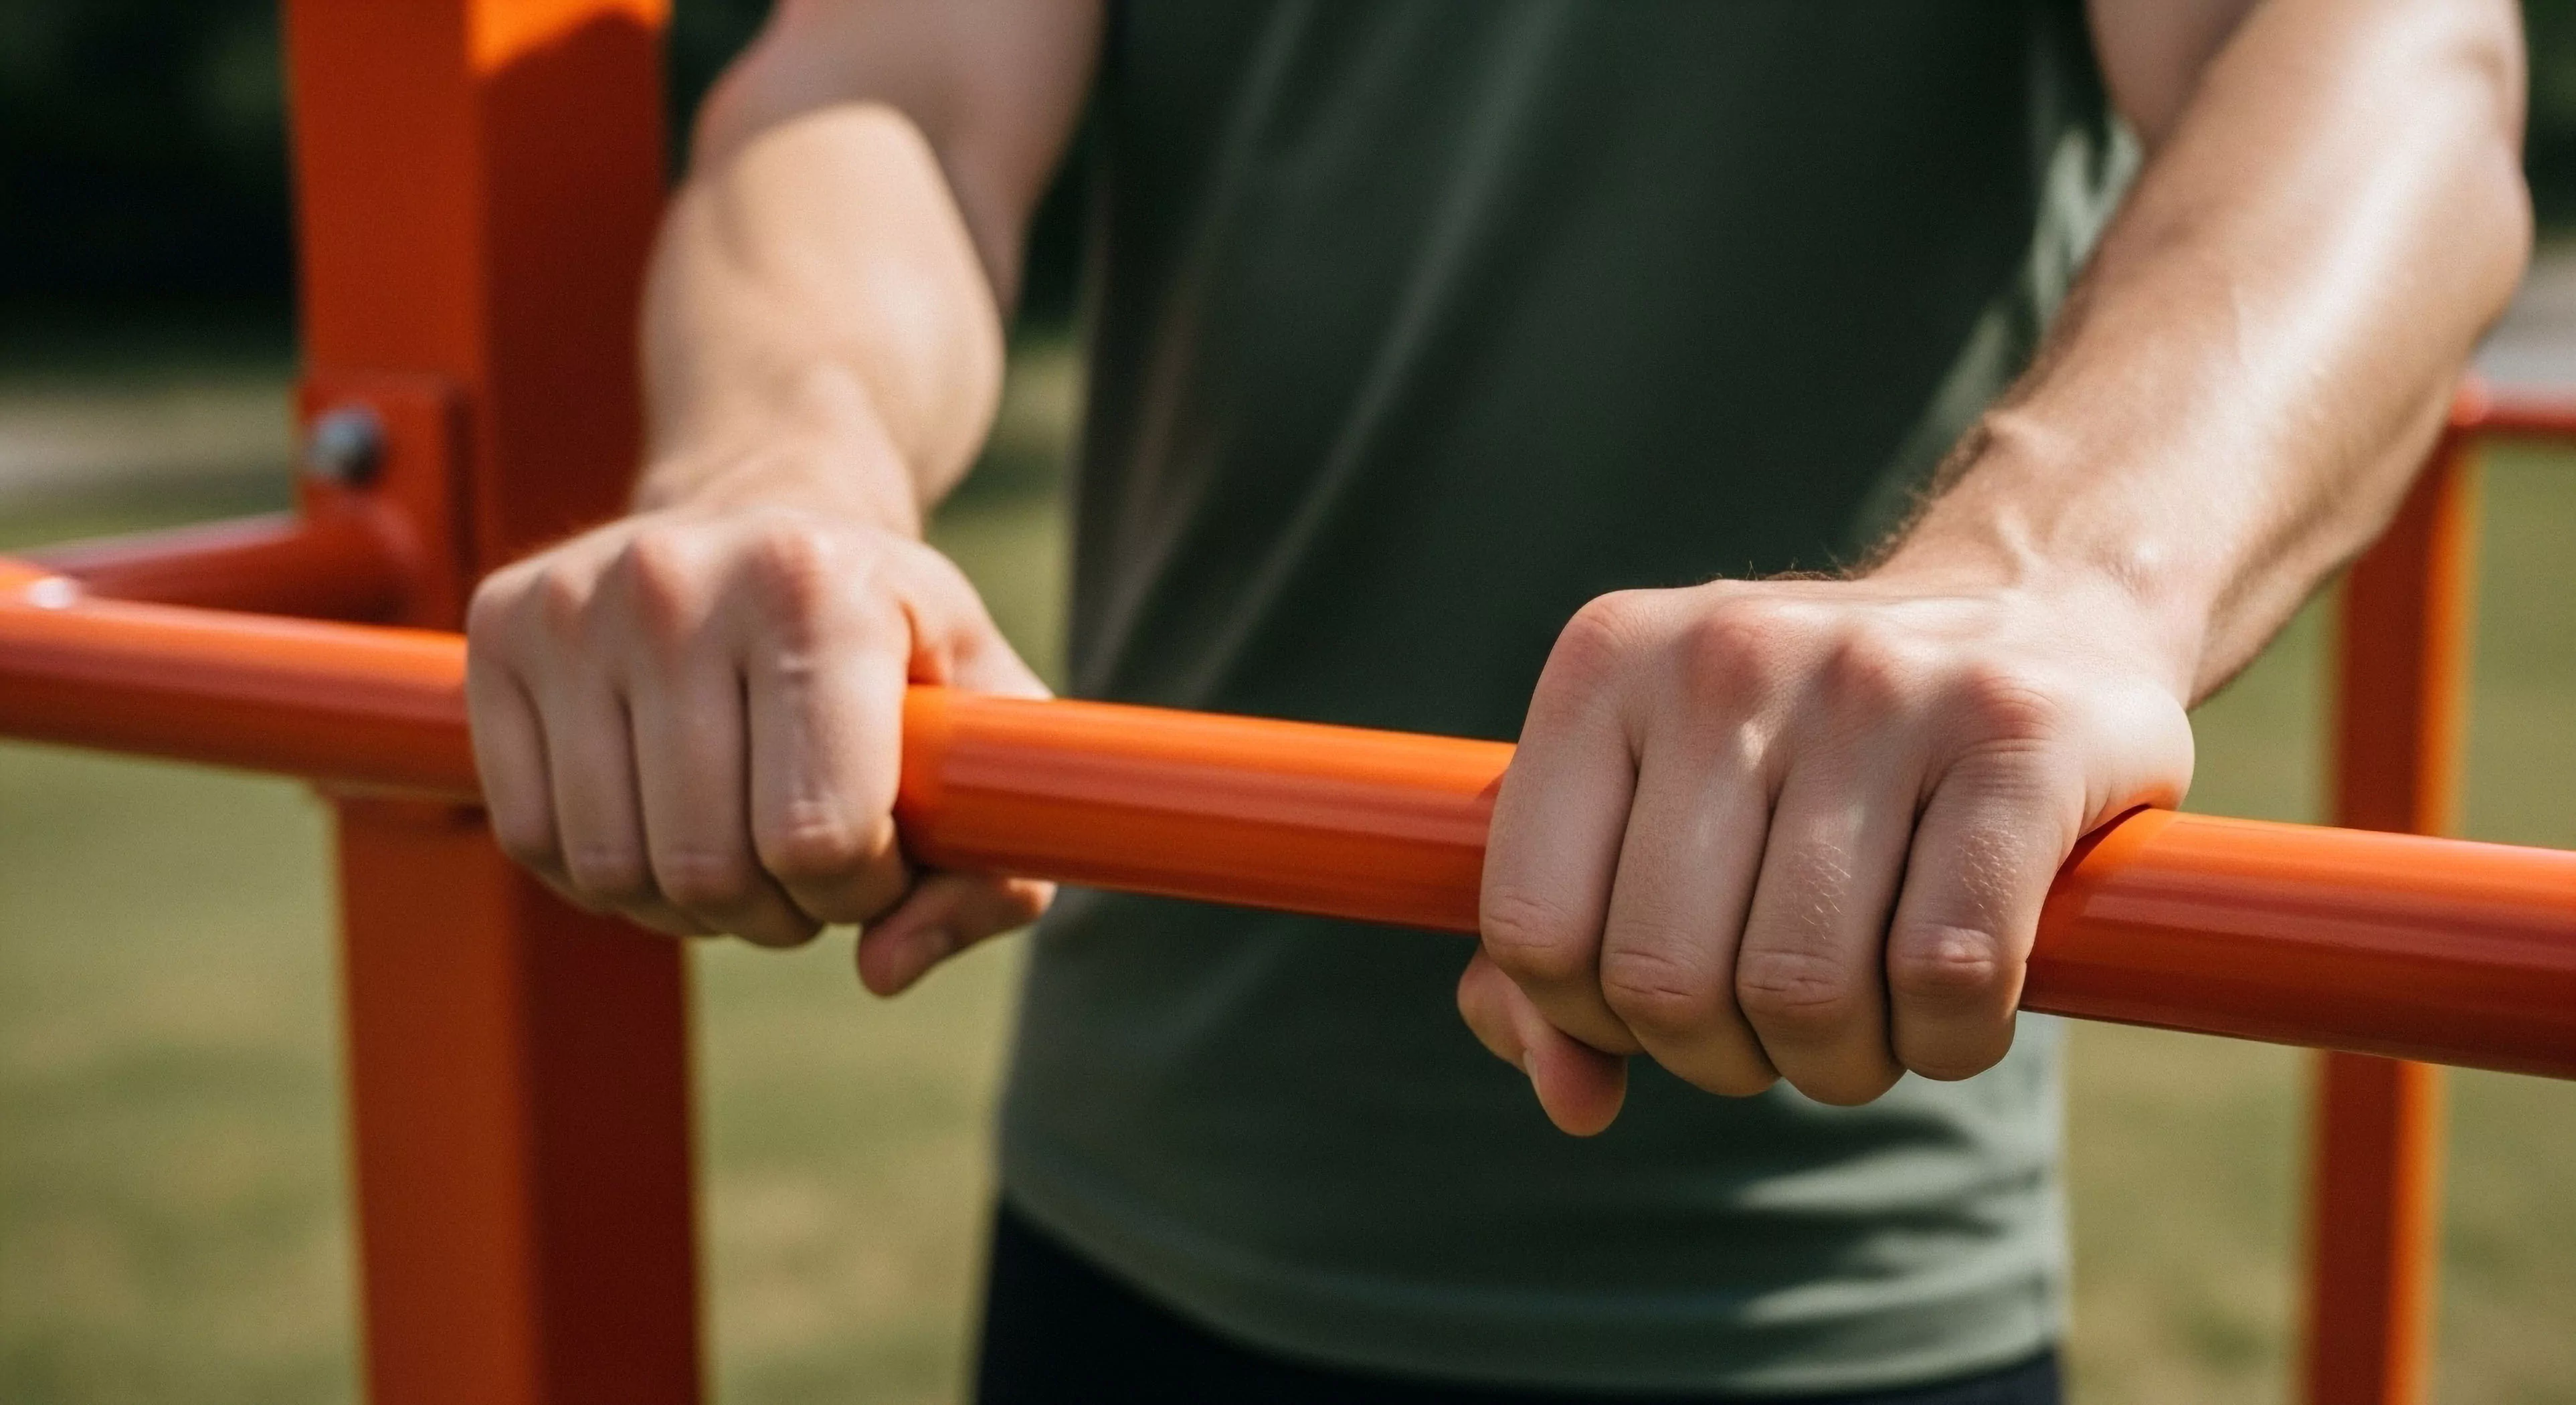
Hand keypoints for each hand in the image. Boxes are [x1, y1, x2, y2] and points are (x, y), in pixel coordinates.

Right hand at [465, 501, 1050, 992]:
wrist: (769, 513)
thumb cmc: (894, 639)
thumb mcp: (986, 726)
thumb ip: (991, 869)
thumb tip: (885, 971)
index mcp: (815, 589)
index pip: (818, 837)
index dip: (860, 888)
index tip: (882, 851)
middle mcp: (676, 580)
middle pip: (710, 870)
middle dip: (779, 908)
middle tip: (809, 858)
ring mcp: (573, 603)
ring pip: (615, 871)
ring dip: (691, 904)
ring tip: (741, 839)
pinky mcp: (499, 628)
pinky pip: (534, 840)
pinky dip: (607, 875)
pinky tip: (662, 820)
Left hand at [1459, 569, 2193, 1132]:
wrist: (2047, 614)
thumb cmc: (1822, 762)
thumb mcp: (1662, 817)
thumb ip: (1566, 964)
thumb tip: (1571, 1101)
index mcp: (1610, 665)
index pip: (1532, 927)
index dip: (1595, 1019)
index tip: (1672, 1002)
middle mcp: (1731, 654)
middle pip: (1666, 982)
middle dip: (1725, 1058)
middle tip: (1785, 1021)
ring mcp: (1880, 684)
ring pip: (1804, 994)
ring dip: (1842, 1064)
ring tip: (1875, 1013)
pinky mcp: (2023, 731)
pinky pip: (1949, 971)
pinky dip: (1951, 1040)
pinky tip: (1960, 1008)